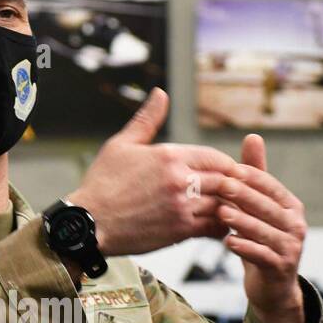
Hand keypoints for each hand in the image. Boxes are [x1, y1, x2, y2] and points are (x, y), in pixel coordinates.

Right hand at [67, 89, 234, 256]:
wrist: (89, 223)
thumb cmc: (102, 183)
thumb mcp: (121, 145)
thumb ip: (147, 119)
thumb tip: (160, 93)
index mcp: (168, 155)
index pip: (216, 157)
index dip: (225, 165)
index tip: (225, 172)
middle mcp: (179, 179)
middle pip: (225, 179)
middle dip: (230, 186)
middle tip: (234, 192)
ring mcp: (182, 205)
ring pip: (223, 203)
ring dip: (228, 206)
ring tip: (229, 208)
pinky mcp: (181, 229)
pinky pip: (215, 226)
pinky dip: (220, 225)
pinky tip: (216, 224)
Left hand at [216, 135, 307, 322]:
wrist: (270, 284)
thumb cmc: (259, 236)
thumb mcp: (257, 205)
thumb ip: (255, 174)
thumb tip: (253, 135)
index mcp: (290, 205)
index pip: (270, 185)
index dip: (250, 176)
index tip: (227, 168)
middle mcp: (296, 224)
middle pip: (267, 206)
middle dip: (244, 195)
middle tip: (221, 186)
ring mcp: (291, 247)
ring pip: (264, 231)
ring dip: (243, 221)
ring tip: (221, 213)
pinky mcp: (280, 267)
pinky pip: (262, 256)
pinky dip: (245, 248)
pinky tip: (227, 243)